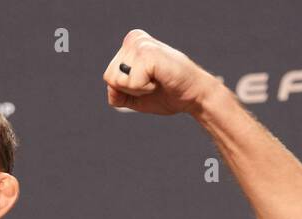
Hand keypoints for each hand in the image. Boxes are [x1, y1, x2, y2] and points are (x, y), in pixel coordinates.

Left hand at [102, 30, 217, 116]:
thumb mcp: (135, 96)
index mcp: (129, 45)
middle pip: (110, 78)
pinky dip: (145, 89)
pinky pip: (131, 83)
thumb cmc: (167, 94)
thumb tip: (110, 87)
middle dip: (130, 90)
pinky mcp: (148, 53)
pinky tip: (160, 79)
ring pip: (118, 81)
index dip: (126, 90)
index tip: (148, 82)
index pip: (108, 77)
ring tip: (156, 80)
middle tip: (152, 82)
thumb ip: (117, 93)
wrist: (193, 96)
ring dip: (138, 89)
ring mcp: (140, 44)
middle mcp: (133, 39)